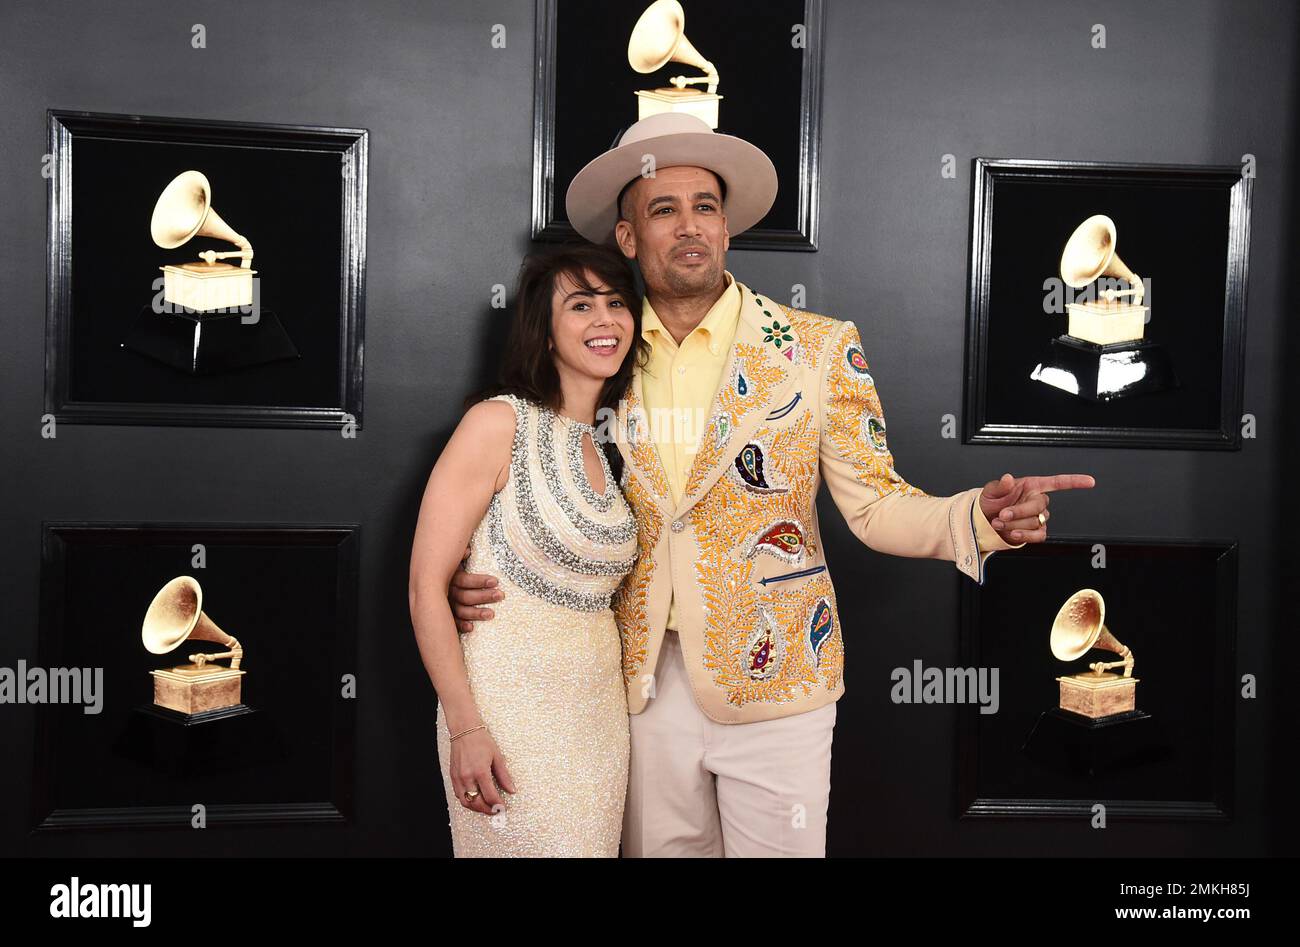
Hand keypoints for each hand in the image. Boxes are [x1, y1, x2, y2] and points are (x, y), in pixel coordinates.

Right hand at [449, 544, 503, 633]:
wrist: (430, 584)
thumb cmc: (450, 570)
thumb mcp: (454, 560)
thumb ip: (460, 555)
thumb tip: (467, 551)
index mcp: (450, 578)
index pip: (464, 580)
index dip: (479, 581)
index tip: (496, 581)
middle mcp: (446, 592)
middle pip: (465, 596)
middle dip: (483, 596)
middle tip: (500, 595)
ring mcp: (445, 605)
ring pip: (460, 610)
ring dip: (476, 613)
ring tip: (491, 614)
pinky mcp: (446, 616)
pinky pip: (453, 622)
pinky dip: (461, 625)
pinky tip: (471, 628)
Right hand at [450, 726, 516, 814]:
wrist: (464, 730)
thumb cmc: (482, 740)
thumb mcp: (497, 757)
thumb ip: (504, 776)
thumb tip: (512, 790)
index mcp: (480, 772)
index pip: (490, 796)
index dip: (498, 805)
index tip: (503, 808)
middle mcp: (468, 777)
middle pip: (476, 803)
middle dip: (487, 810)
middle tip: (496, 811)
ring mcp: (458, 778)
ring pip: (465, 802)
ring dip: (476, 808)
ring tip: (486, 808)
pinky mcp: (453, 776)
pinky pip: (458, 795)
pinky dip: (467, 801)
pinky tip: (475, 799)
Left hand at [979, 472, 1094, 543]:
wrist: (983, 521)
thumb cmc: (990, 502)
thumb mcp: (990, 490)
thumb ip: (1000, 486)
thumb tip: (1007, 479)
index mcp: (1031, 486)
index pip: (1057, 482)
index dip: (1074, 481)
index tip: (1089, 481)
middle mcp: (1037, 501)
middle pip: (1039, 507)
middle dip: (1019, 512)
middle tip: (1002, 513)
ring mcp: (1038, 518)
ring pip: (1036, 522)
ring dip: (1015, 524)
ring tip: (999, 522)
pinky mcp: (1036, 533)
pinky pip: (1038, 536)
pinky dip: (1024, 536)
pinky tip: (1012, 533)